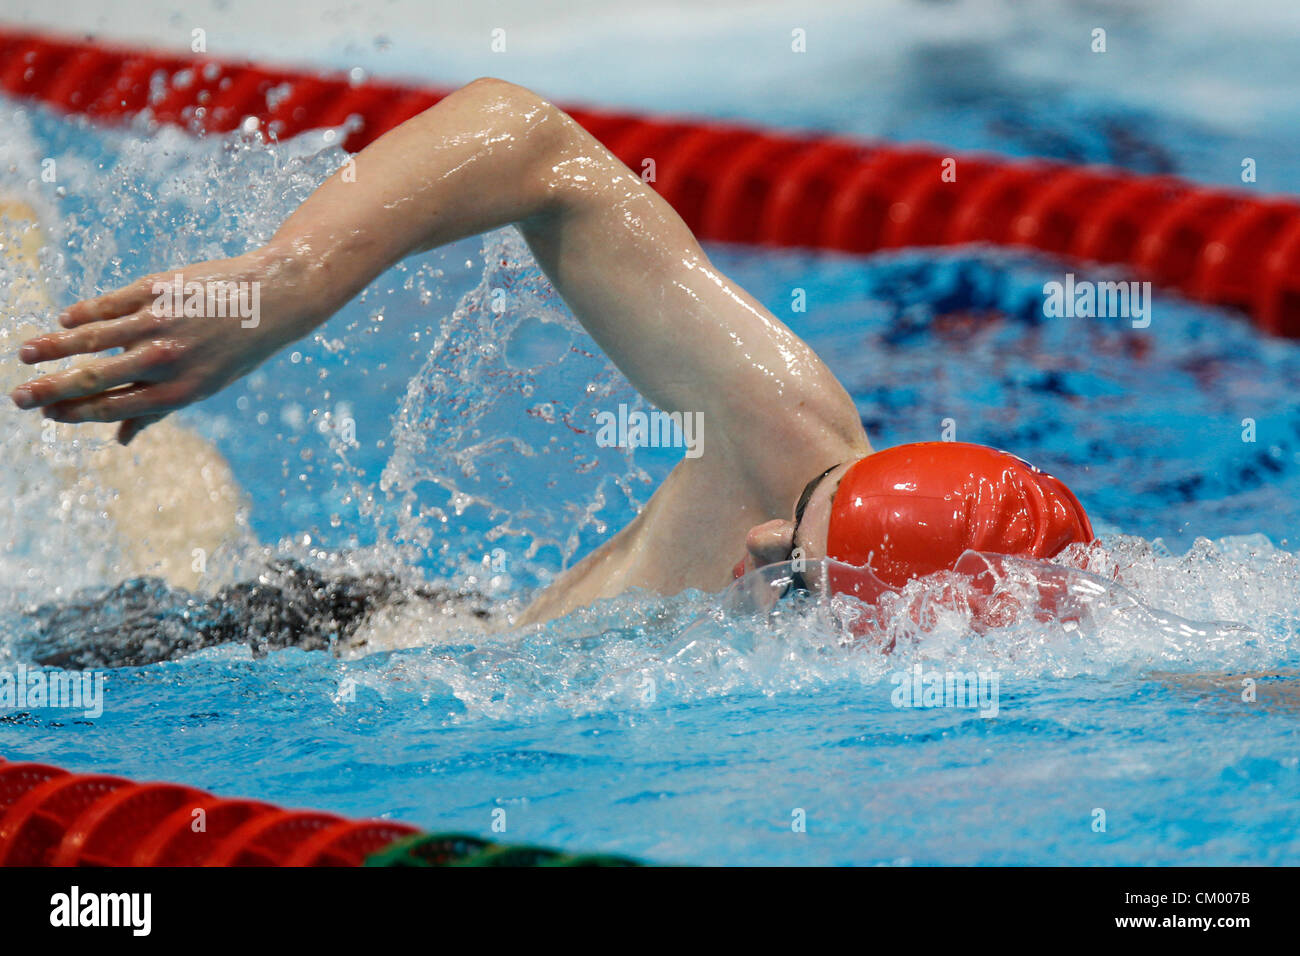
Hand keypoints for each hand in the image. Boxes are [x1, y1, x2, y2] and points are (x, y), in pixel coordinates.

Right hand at [10, 247, 320, 443]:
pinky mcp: (157, 289)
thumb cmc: (236, 349)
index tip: (46, 413)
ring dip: (55, 347)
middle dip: (52, 389)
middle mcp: (167, 359)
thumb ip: (158, 410)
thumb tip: (120, 441)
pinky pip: (110, 304)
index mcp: (179, 391)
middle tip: (19, 397)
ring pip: (94, 337)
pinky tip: (65, 322)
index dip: (76, 411)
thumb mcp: (206, 386)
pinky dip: (84, 314)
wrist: (272, 298)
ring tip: (27, 353)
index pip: (114, 407)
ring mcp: (160, 322)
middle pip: (96, 377)